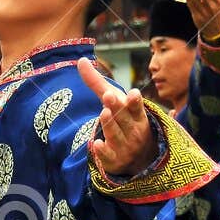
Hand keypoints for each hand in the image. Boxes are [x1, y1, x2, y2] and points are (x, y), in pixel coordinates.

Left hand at [78, 57, 155, 176]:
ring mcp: (124, 146)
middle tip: (108, 96)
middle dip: (117, 107)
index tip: (132, 92)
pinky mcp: (113, 159)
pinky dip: (103, 151)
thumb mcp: (114, 102)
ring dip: (110, 124)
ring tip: (103, 113)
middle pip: (123, 118)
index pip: (136, 107)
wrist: (139, 157)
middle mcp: (132, 130)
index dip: (134, 101)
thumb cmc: (124, 121)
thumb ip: (97, 83)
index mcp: (136, 115)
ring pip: (116, 134)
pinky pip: (108, 156)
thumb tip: (81, 60)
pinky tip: (96, 145)